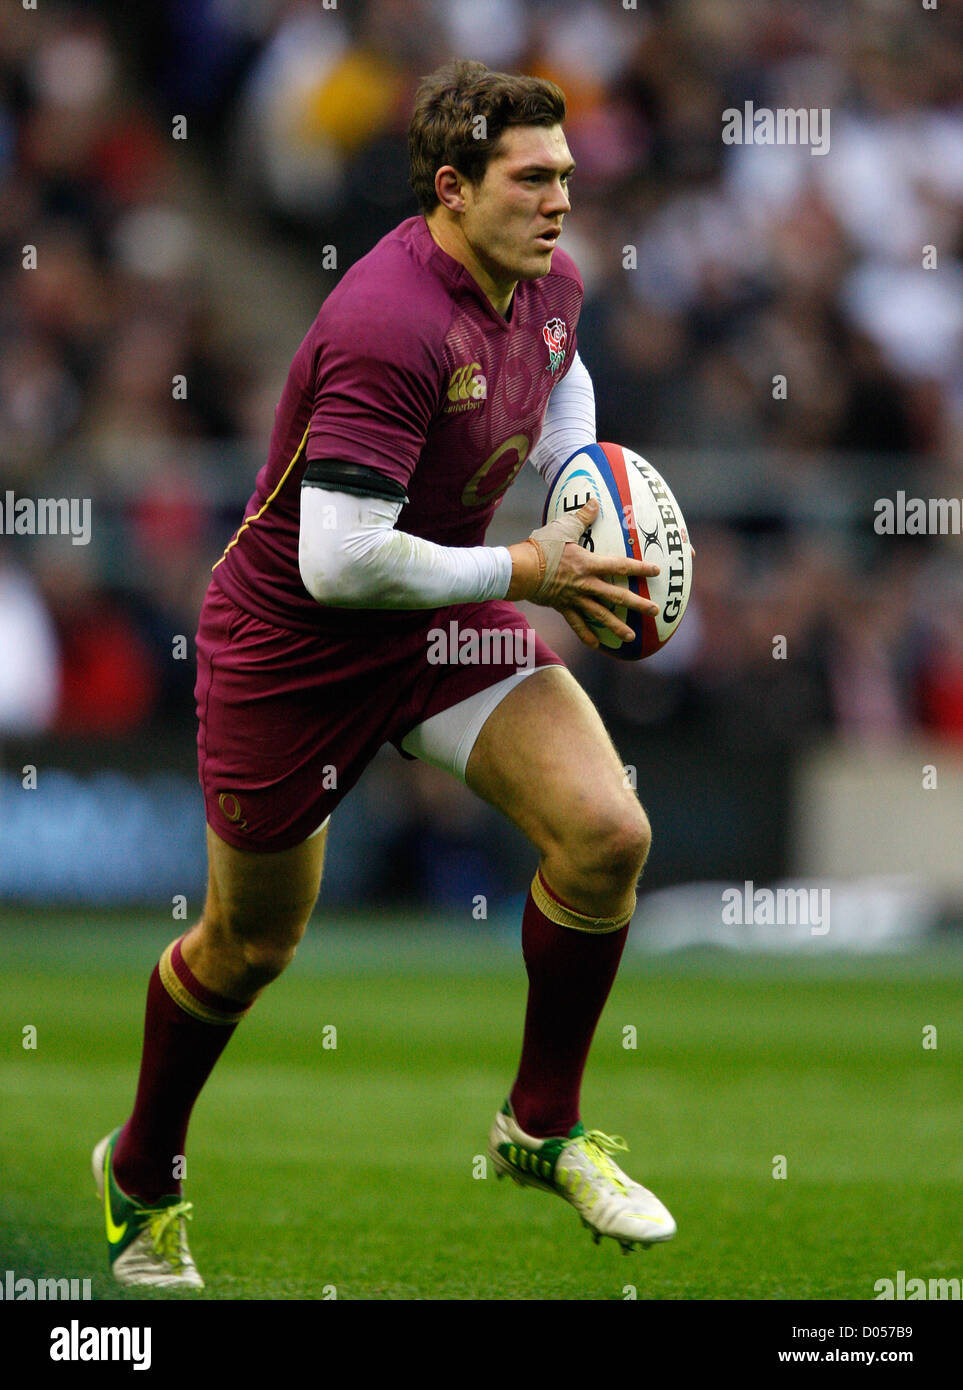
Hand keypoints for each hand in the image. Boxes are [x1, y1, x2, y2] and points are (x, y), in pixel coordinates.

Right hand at [507, 499, 661, 648]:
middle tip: (654, 611)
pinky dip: (587, 635)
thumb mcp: (563, 527)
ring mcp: (575, 598)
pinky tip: (596, 644)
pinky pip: (577, 624)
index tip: (656, 571)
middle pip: (617, 596)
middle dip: (637, 604)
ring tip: (630, 636)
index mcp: (589, 564)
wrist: (520, 570)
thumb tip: (594, 501)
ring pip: (600, 615)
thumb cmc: (541, 547)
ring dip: (616, 626)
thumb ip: (582, 516)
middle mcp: (586, 584)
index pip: (620, 566)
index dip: (640, 568)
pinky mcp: (563, 607)